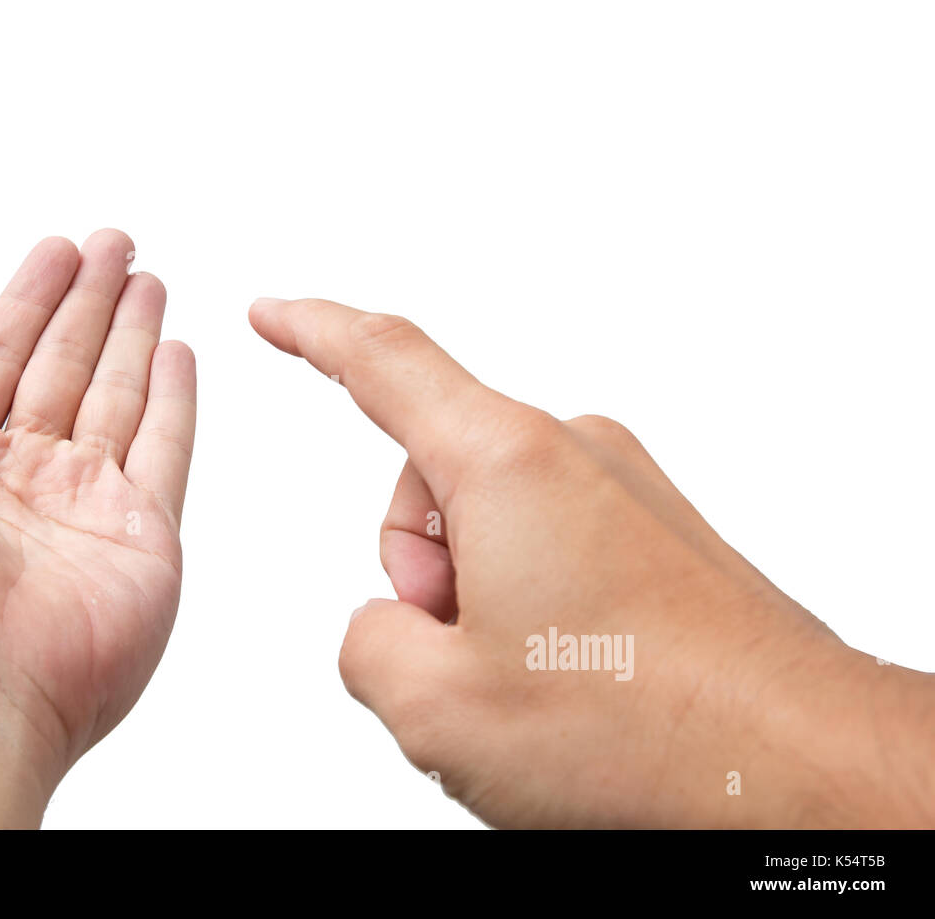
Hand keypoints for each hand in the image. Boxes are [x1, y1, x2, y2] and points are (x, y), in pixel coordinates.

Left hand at [0, 232, 194, 826]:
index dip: (30, 299)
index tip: (57, 252)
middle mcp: (21, 483)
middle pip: (65, 366)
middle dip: (91, 301)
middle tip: (116, 245)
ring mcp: (86, 508)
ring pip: (116, 395)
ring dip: (134, 334)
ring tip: (149, 278)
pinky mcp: (143, 537)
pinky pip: (165, 451)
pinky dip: (175, 401)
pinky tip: (178, 353)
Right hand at [249, 297, 934, 826]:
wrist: (805, 768)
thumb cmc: (648, 732)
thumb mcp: (439, 707)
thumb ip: (367, 645)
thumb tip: (392, 627)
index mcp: (506, 463)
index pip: (382, 361)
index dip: (311, 330)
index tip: (272, 311)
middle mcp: (572, 454)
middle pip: (429, 482)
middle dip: (420, 575)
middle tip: (477, 666)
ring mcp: (623, 490)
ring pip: (488, 526)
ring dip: (479, 604)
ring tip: (539, 686)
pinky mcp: (656, 531)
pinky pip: (549, 548)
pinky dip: (533, 608)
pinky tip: (576, 679)